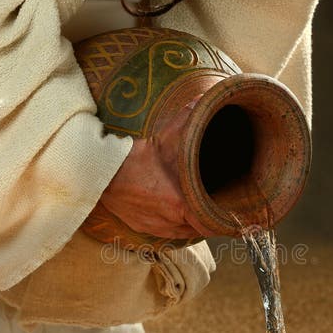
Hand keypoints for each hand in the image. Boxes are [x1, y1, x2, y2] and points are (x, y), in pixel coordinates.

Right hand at [100, 109, 213, 239]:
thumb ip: (190, 119)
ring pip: (183, 232)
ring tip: (197, 207)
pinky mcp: (142, 227)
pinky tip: (176, 209)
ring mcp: (155, 227)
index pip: (211, 226)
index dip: (223, 222)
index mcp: (180, 204)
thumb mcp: (168, 137)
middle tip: (215, 204)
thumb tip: (206, 101)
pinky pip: (166, 230)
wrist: (101, 172)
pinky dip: (174, 222)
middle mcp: (169, 221)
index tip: (230, 214)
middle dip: (207, 218)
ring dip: (191, 221)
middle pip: (198, 229)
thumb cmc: (137, 158)